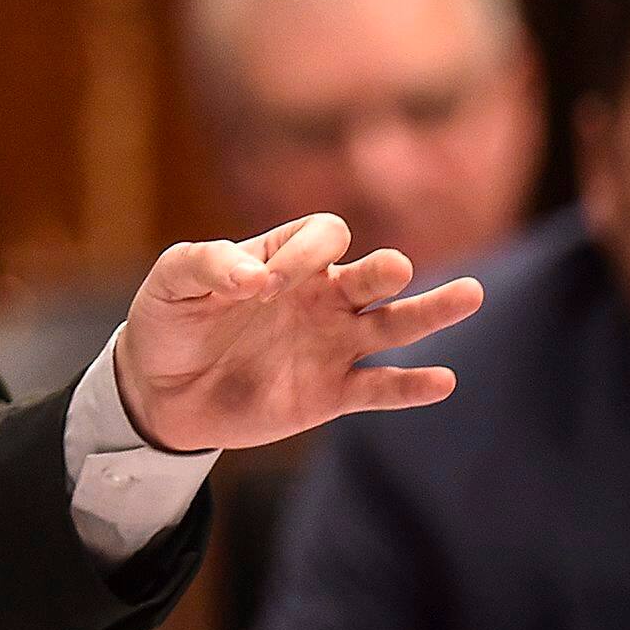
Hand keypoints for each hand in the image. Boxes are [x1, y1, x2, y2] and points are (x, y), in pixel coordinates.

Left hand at [115, 212, 480, 452]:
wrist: (160, 389)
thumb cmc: (170, 321)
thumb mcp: (171, 280)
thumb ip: (206, 262)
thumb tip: (254, 278)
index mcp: (287, 257)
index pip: (323, 236)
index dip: (304, 253)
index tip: (260, 286)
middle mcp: (321, 296)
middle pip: (373, 274)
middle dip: (385, 269)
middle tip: (392, 269)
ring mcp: (330, 344)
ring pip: (393, 323)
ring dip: (430, 311)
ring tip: (469, 294)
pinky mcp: (330, 394)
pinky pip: (379, 387)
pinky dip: (409, 386)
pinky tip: (441, 380)